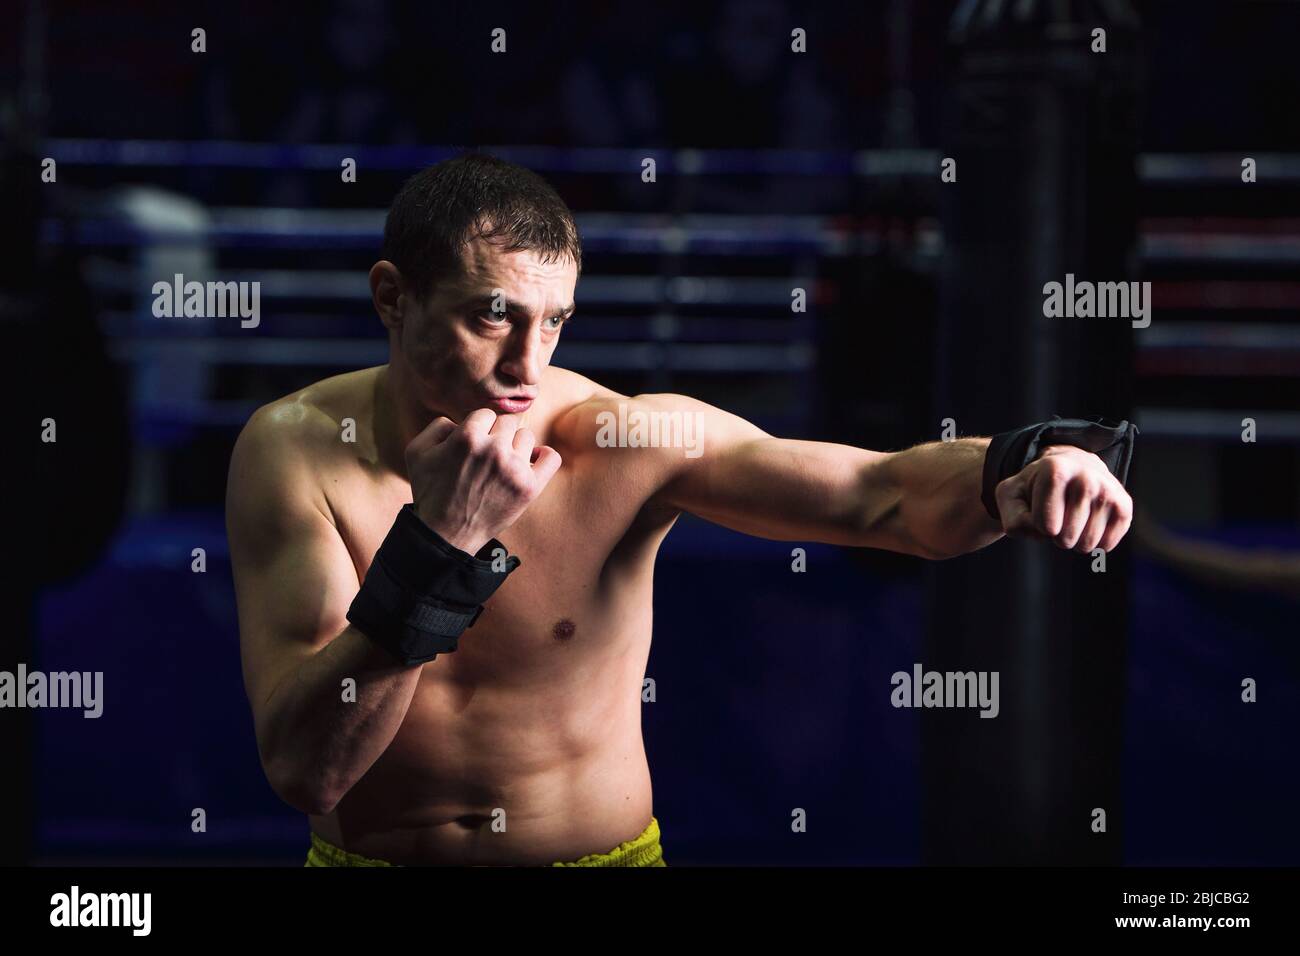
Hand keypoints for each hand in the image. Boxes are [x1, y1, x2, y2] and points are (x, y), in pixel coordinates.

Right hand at [405, 408, 561, 553]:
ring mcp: (514, 469)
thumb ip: (438, 425)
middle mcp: (494, 449)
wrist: (447, 534)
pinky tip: (531, 461)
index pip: (486, 414)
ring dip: (515, 447)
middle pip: (508, 423)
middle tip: (485, 458)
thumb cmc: (431, 492)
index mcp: (467, 437)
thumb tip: (461, 420)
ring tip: (501, 465)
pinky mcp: (530, 487)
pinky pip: (551, 457)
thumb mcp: (417, 452)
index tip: (473, 446)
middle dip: (496, 436)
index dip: (478, 428)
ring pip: (526, 436)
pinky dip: (544, 456)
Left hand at [995, 445, 1132, 552]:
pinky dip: (1093, 543)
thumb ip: (1014, 519)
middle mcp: (1086, 478)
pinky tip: (1087, 524)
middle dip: (1055, 535)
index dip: (1037, 525)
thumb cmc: (1034, 487)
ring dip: (1074, 540)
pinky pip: (1106, 545)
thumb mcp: (1010, 497)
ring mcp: (1108, 491)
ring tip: (1071, 516)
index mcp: (1056, 470)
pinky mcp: (1124, 506)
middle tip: (1057, 514)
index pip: (1044, 526)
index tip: (1039, 506)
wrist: (1068, 468)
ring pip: (1086, 544)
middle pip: (1065, 538)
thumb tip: (1045, 532)